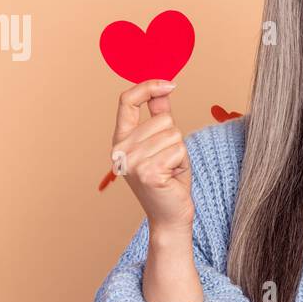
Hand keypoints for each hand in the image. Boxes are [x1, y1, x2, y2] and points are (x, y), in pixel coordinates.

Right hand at [111, 79, 193, 234]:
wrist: (170, 216)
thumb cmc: (168, 180)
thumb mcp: (162, 143)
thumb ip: (159, 116)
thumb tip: (164, 89)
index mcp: (120, 139)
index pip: (127, 101)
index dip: (148, 87)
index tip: (170, 84)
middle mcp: (120, 150)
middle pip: (162, 119)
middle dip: (174, 138)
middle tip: (168, 161)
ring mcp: (131, 161)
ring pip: (173, 134)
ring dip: (179, 152)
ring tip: (170, 170)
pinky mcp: (147, 172)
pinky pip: (178, 150)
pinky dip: (182, 162)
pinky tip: (172, 177)